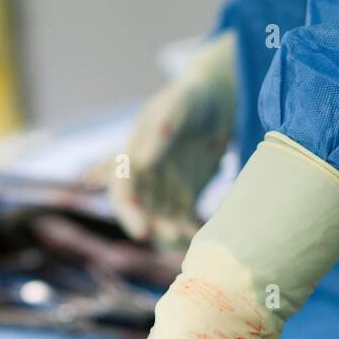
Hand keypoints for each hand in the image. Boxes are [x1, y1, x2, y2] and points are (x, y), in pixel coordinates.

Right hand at [109, 33, 235, 251]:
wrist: (217, 101)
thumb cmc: (192, 99)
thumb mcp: (179, 106)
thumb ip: (162, 129)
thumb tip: (143, 161)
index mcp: (133, 156)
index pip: (122, 190)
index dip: (128, 212)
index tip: (142, 231)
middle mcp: (145, 178)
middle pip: (140, 212)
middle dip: (153, 228)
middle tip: (173, 238)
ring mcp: (164, 189)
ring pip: (162, 220)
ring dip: (173, 233)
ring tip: (192, 240)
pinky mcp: (185, 197)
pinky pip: (184, 220)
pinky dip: (191, 231)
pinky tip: (207, 238)